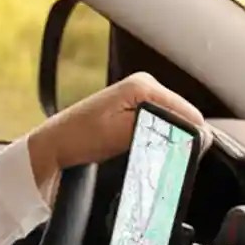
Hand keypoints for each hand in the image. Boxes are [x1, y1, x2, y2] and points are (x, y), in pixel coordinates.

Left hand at [28, 72, 207, 188]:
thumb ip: (160, 129)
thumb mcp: (124, 133)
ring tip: (146, 154)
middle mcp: (143, 86)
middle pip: (182, 118)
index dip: (190, 138)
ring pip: (171, 125)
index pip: (189, 112)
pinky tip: (141, 150)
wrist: (52, 147)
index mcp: (144, 85)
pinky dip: (155, 141)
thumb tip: (192, 130)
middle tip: (159, 158)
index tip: (180, 158)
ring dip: (165, 142)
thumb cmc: (80, 139)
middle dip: (176, 140)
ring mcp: (137, 98)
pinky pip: (157, 128)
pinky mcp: (131, 112)